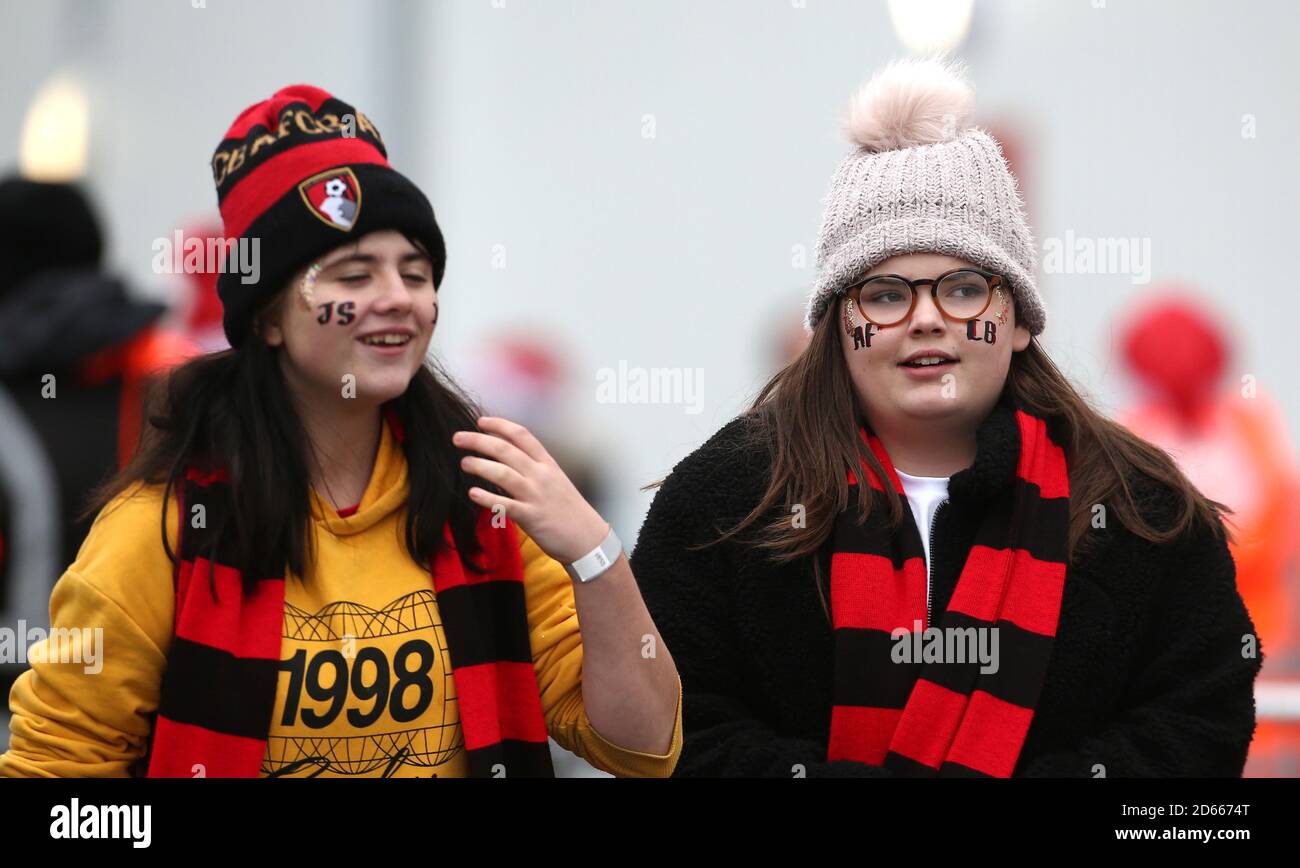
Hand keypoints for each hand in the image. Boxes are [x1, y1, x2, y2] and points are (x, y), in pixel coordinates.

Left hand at [452, 416, 608, 564]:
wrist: (588, 538)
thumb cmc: (569, 510)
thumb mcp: (556, 480)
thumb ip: (534, 467)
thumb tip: (506, 454)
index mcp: (548, 464)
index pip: (522, 435)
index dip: (499, 425)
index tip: (480, 422)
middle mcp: (541, 476)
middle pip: (506, 450)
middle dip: (479, 441)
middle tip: (457, 438)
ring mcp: (536, 496)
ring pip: (503, 474)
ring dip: (480, 465)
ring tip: (464, 463)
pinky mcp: (532, 518)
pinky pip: (505, 505)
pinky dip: (487, 498)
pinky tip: (473, 494)